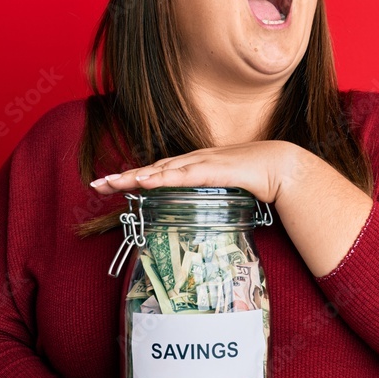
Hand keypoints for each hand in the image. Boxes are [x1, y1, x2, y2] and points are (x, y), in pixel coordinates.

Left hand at [89, 141, 301, 203]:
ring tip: (111, 183)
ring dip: (135, 177)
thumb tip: (194, 216)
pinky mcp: (214, 170)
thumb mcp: (223, 192)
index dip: (131, 178)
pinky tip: (146, 181)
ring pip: (161, 171)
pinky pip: (184, 175)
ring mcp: (203, 163)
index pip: (155, 172)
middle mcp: (193, 162)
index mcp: (193, 167)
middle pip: (151, 169)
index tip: (107, 185)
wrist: (282, 167)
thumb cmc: (255, 179)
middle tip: (96, 185)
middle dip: (123, 177)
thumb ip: (207, 198)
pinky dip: (163, 178)